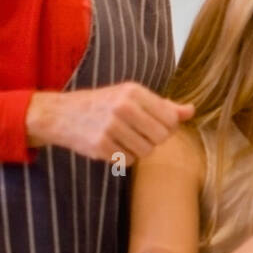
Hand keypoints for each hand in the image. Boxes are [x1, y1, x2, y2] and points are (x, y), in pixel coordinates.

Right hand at [25, 83, 193, 161]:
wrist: (60, 114)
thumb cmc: (103, 104)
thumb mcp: (132, 96)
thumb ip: (163, 105)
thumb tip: (191, 111)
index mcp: (134, 92)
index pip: (170, 119)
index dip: (167, 127)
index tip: (154, 125)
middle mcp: (123, 107)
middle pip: (161, 137)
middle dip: (153, 139)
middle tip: (138, 133)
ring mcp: (110, 127)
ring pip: (146, 151)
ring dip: (138, 149)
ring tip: (124, 139)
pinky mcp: (100, 146)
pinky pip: (128, 160)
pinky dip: (123, 157)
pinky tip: (112, 146)